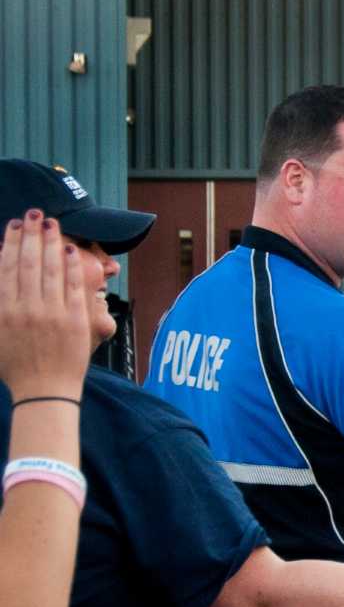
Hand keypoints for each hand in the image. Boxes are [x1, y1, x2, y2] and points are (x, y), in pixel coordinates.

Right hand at [0, 212, 95, 398]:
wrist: (45, 392)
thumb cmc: (18, 367)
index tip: (14, 225)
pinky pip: (73, 287)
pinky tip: (71, 250)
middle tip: (35, 215)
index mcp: (3, 309)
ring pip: (50, 269)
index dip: (10, 242)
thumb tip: (2, 275)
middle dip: (31, 234)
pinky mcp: (74, 321)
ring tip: (53, 224)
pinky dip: (72, 267)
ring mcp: (51, 314)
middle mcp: (25, 308)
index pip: (6, 266)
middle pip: (27, 262)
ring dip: (51, 243)